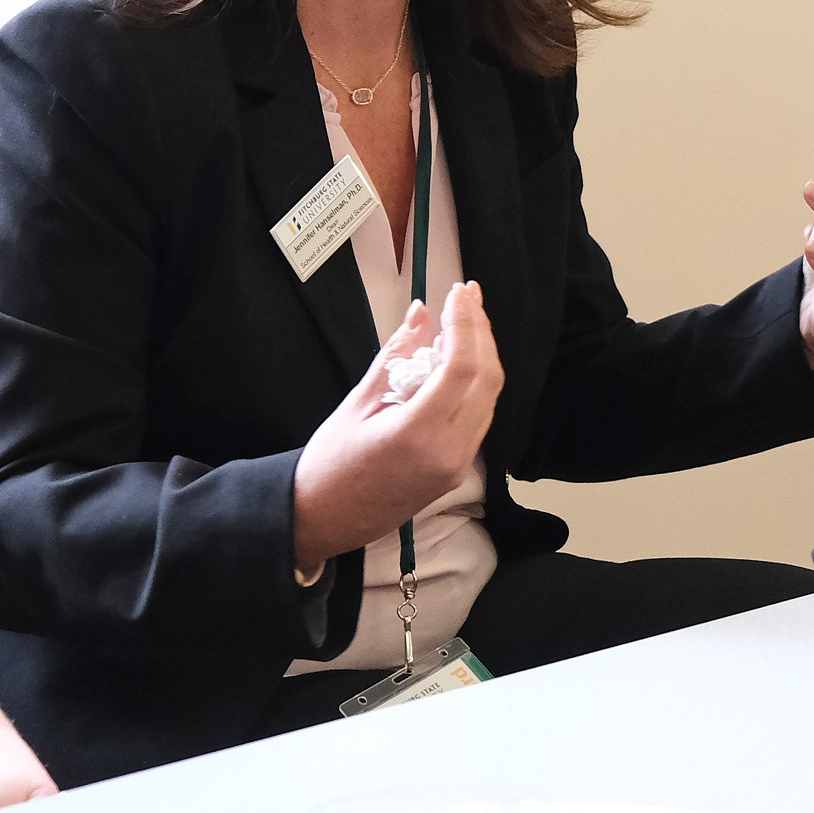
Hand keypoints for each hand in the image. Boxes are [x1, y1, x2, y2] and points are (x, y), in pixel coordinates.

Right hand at [291, 281, 503, 573]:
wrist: (324, 519)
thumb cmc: (331, 463)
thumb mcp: (358, 401)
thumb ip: (396, 355)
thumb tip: (421, 313)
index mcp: (417, 434)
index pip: (461, 368)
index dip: (465, 324)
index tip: (458, 292)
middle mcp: (448, 452)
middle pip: (486, 379)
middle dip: (480, 332)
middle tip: (466, 297)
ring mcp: (457, 465)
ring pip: (488, 398)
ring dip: (482, 355)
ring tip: (462, 321)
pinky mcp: (457, 470)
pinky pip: (479, 417)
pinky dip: (474, 383)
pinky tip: (456, 361)